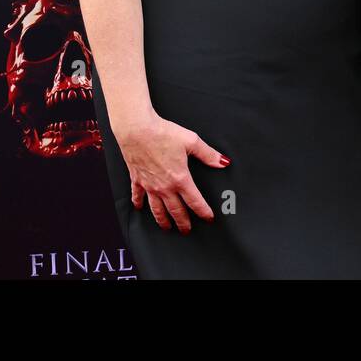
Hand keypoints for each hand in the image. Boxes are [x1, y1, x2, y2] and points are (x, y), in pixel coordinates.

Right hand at [117, 113, 228, 232]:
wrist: (137, 130)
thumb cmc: (163, 134)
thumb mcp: (191, 141)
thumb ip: (208, 154)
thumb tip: (224, 162)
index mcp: (180, 179)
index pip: (195, 201)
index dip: (204, 212)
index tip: (209, 218)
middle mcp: (164, 187)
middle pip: (176, 211)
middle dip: (183, 222)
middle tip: (187, 230)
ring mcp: (149, 185)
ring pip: (157, 209)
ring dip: (163, 220)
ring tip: (167, 227)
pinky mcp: (137, 180)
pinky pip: (138, 196)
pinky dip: (139, 204)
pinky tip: (140, 208)